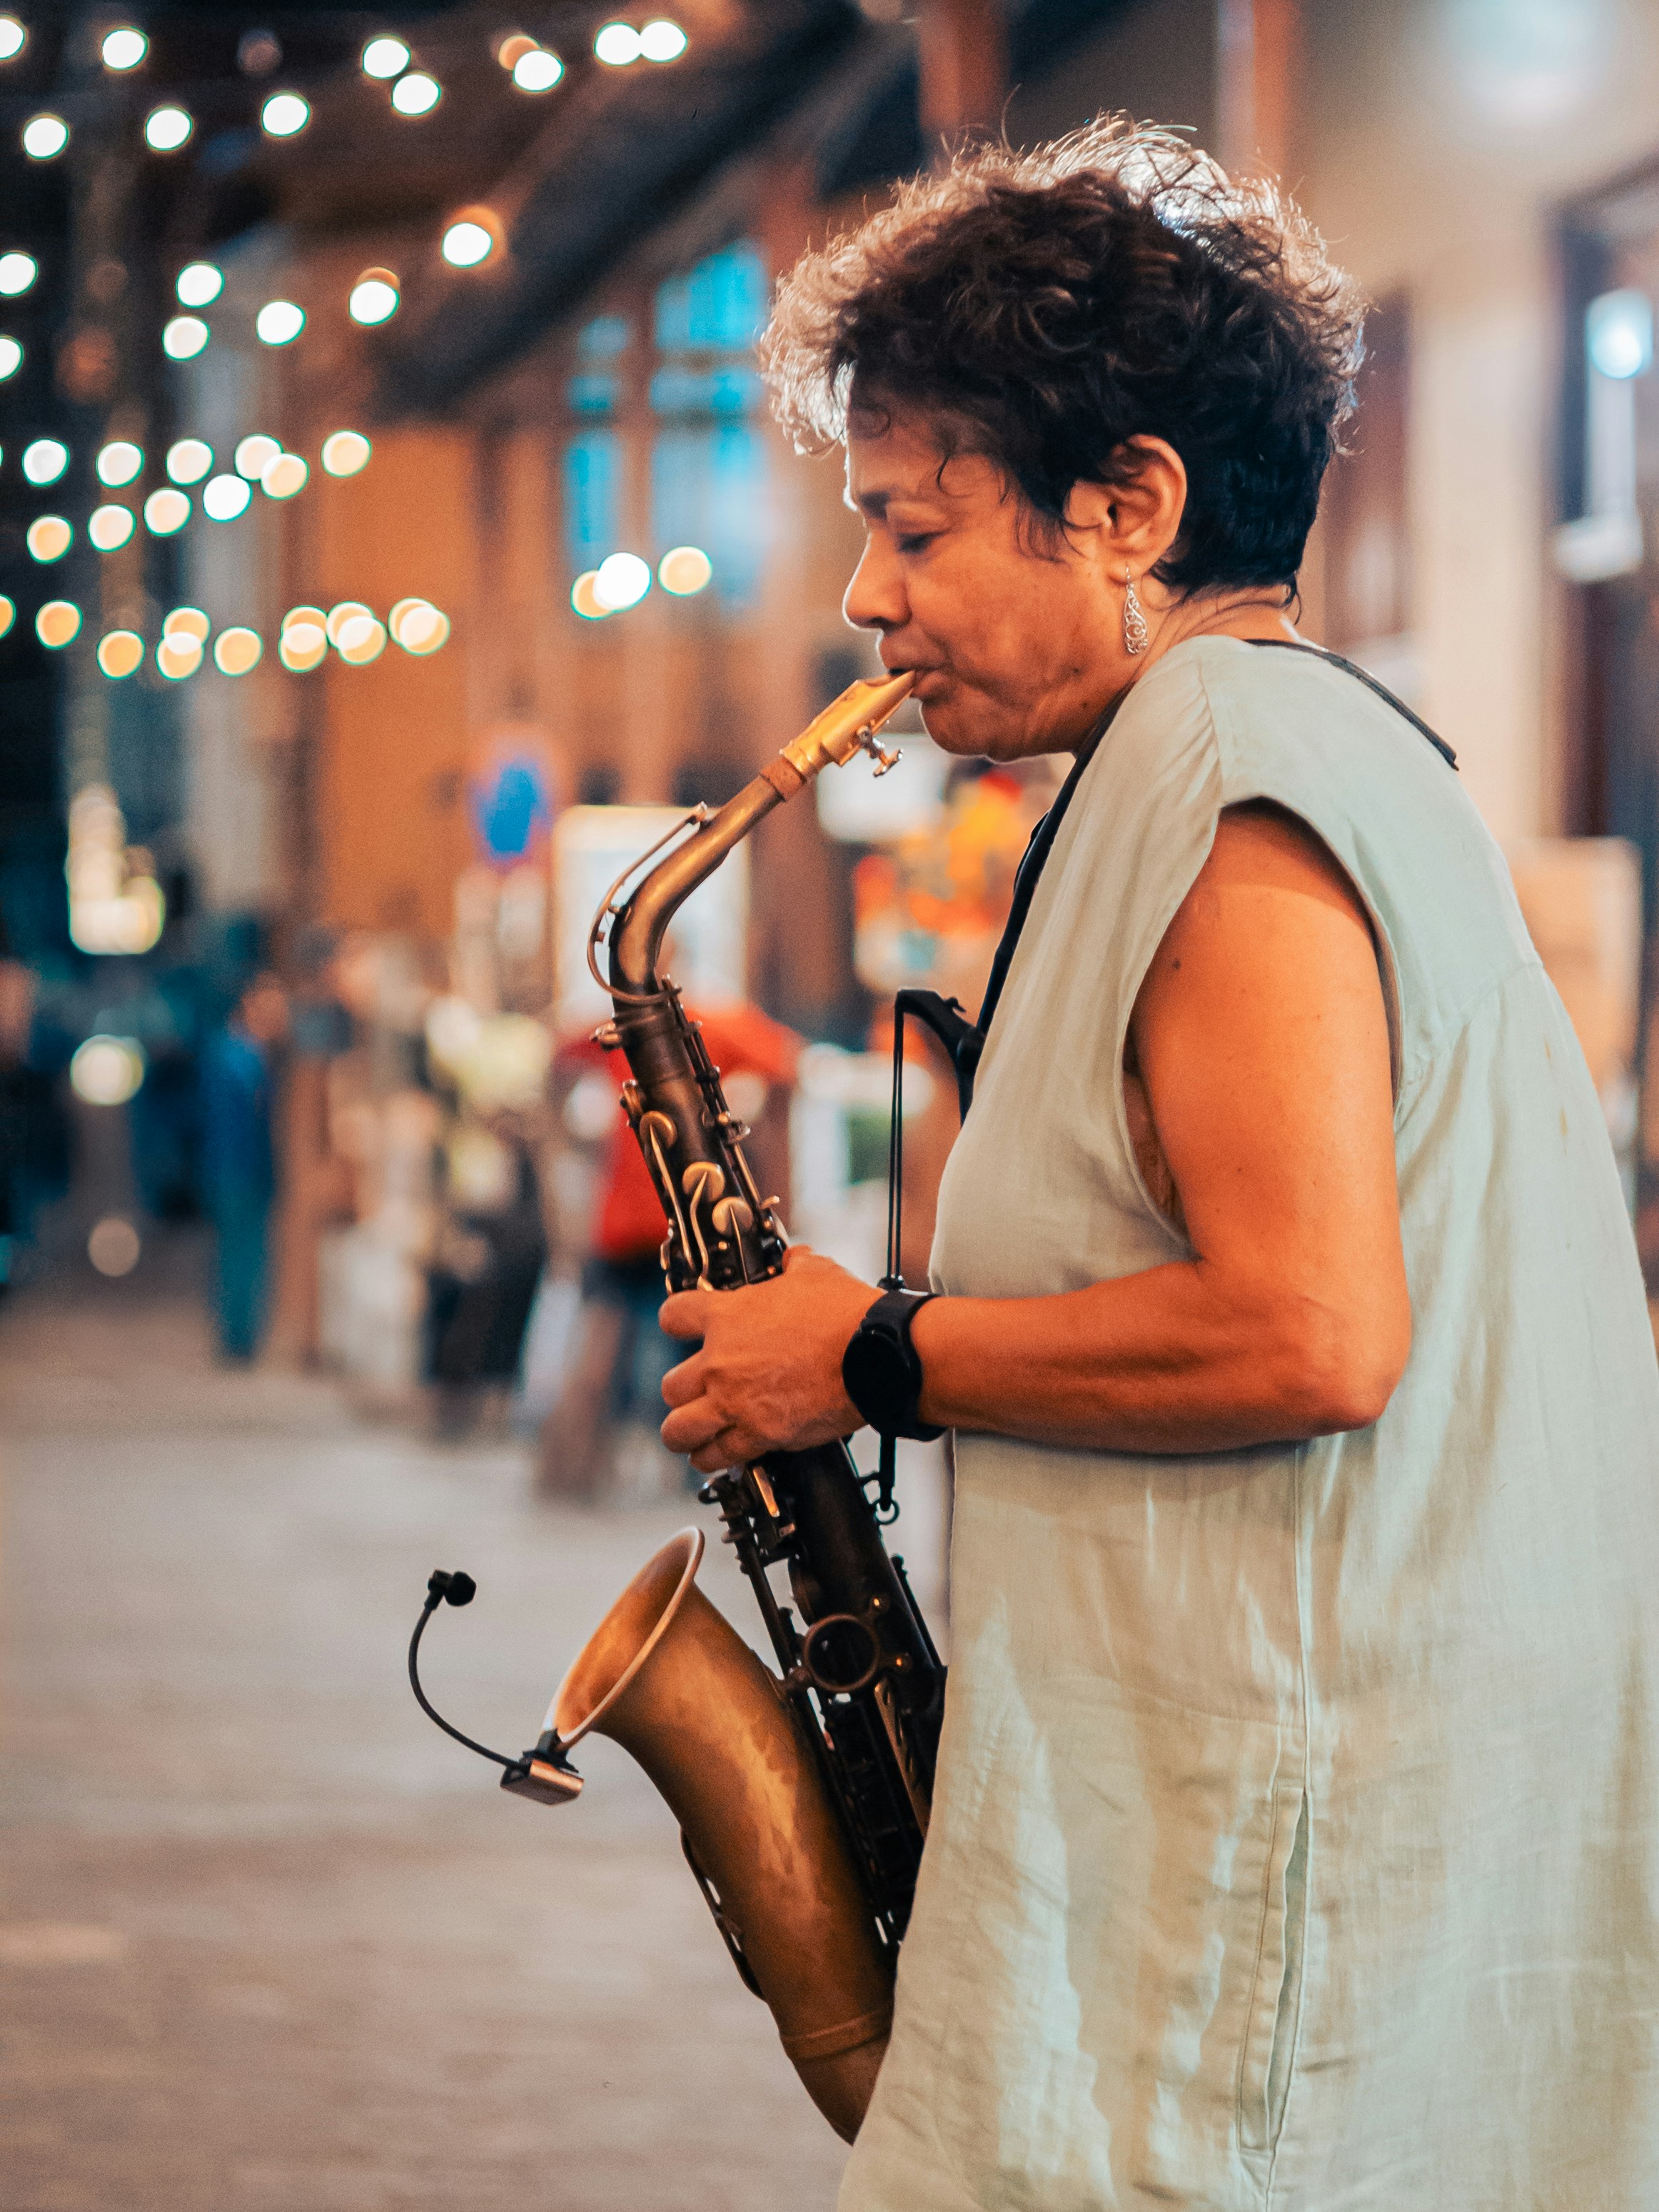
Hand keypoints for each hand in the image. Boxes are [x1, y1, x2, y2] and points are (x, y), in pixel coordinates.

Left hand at [659, 1247, 879, 1473]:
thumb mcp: (815, 1272)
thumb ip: (795, 1266)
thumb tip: (795, 1260)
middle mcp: (721, 1362)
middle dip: (682, 1391)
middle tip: (697, 1393)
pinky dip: (715, 1457)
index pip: (672, 1317)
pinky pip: (718, 1455)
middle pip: (671, 1386)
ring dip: (685, 1432)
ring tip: (693, 1435)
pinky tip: (718, 1455)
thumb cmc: (847, 1314)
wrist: (875, 1356)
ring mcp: (735, 1402)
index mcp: (727, 1316)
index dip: (676, 1322)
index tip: (684, 1329)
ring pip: (679, 1430)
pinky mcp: (759, 1435)